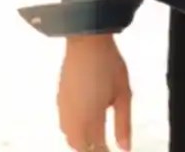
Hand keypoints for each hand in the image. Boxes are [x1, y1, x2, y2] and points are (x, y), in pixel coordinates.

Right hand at [58, 34, 131, 150]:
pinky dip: (74, 131)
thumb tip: (125, 147)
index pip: (96, 147)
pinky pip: (64, 124)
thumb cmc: (110, 66)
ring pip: (69, 136)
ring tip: (97, 140)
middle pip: (79, 146)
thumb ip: (123, 123)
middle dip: (92, 150)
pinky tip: (84, 125)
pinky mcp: (59, 100)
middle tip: (106, 148)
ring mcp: (63, 108)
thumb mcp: (124, 94)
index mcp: (91, 117)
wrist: (86, 43)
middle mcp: (73, 117)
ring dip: (81, 142)